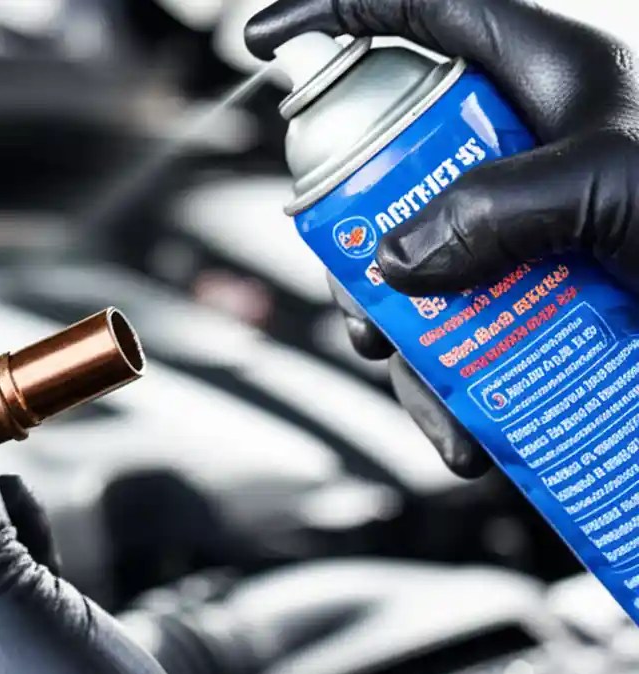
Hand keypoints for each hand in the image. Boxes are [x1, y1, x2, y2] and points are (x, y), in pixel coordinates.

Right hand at [247, 0, 638, 476]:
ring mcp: (529, 220)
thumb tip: (392, 264)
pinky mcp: (545, 287)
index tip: (262, 43)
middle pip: (389, 174)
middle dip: (361, 261)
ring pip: (420, 271)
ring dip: (410, 351)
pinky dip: (456, 389)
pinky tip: (471, 438)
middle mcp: (522, 144)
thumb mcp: (612, 187)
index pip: (418, 11)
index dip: (333, 12)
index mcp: (542, 75)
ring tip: (437, 411)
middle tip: (366, 319)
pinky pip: (468, 329)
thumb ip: (492, 209)